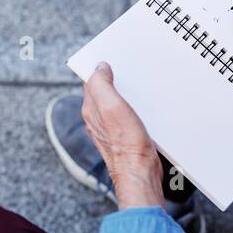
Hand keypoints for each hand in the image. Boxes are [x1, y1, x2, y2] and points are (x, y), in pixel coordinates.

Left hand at [82, 63, 164, 209]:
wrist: (139, 172)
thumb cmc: (127, 143)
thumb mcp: (112, 106)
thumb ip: (101, 84)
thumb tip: (99, 68)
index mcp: (91, 109)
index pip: (91, 82)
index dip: (99, 69)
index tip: (111, 60)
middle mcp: (97, 120)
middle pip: (102, 92)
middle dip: (112, 80)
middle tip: (125, 70)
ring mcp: (110, 130)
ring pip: (114, 104)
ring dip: (123, 94)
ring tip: (133, 86)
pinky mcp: (125, 138)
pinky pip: (125, 117)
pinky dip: (131, 108)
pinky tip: (141, 108)